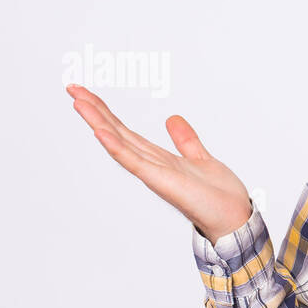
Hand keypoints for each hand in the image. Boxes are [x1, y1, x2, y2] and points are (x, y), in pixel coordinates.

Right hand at [66, 83, 253, 242]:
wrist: (235, 219)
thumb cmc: (219, 197)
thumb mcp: (201, 158)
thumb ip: (185, 140)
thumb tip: (172, 119)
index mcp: (159, 159)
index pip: (126, 132)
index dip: (107, 112)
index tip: (87, 93)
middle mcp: (152, 165)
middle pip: (117, 133)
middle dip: (95, 111)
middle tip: (72, 89)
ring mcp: (154, 173)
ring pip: (120, 143)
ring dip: (98, 122)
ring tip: (78, 102)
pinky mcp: (161, 181)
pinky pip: (134, 162)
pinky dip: (117, 147)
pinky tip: (100, 132)